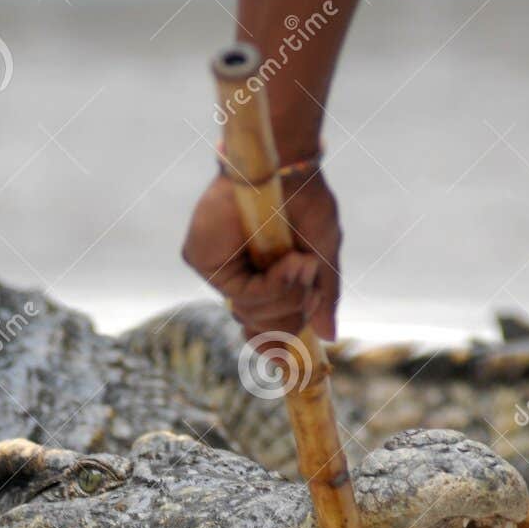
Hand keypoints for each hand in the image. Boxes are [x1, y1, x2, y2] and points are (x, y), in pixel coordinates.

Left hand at [181, 168, 342, 342]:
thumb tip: (329, 335)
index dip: (273, 345)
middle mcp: (234, 276)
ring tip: (301, 262)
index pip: (257, 325)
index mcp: (258, 276)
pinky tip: (288, 263)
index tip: (287, 364)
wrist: (287, 163)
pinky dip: (270, 284)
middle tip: (308, 273)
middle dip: (291, 311)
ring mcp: (216, 268)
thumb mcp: (323, 253)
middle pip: (258, 326)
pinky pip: (239, 294)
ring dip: (285, 294)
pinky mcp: (199, 257)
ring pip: (249, 314)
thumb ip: (322, 296)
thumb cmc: (305, 200)